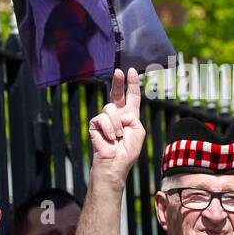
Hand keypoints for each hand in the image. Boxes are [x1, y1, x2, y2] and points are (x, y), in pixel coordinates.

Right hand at [88, 68, 145, 183]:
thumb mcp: (138, 131)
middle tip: (118, 71)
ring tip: (118, 137)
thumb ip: (133, 117)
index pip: (132, 96)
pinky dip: (109, 128)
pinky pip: (102, 118)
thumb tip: (120, 111)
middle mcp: (117, 115)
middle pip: (117, 94)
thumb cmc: (128, 151)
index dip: (132, 84)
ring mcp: (105, 119)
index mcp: (130, 116)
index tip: (131, 71)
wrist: (115, 164)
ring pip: (110, 108)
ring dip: (117, 124)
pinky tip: (110, 138)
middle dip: (118, 82)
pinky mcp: (95, 124)